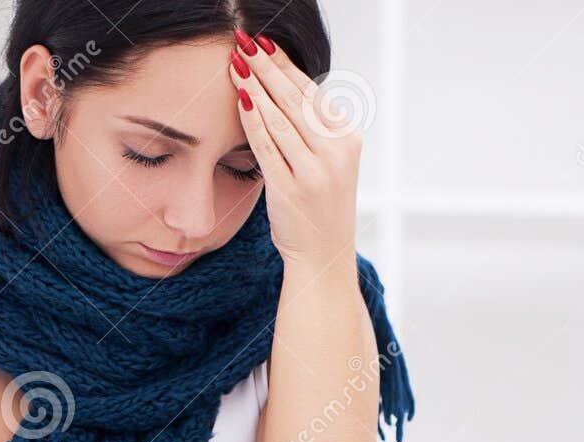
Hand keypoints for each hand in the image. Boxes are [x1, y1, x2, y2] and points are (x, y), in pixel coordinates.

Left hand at [228, 32, 361, 270]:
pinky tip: (239, 99)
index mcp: (347, 140)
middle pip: (296, 99)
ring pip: (281, 117)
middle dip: (267, 67)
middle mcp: (337, 153)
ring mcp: (316, 171)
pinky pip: (267, 145)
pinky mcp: (293, 189)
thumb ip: (312, 130)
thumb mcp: (328, 164)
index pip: (312, 92)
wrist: (324, 257)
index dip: (285, 65)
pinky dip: (251, 119)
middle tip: (244, 41)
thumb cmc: (319, 209)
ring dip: (255, 86)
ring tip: (236, 63)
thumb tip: (281, 87)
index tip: (264, 44)